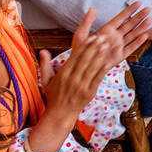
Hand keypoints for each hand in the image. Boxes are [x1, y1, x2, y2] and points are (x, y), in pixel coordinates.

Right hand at [36, 3, 150, 135]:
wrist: (60, 114)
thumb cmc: (54, 95)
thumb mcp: (46, 80)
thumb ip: (45, 64)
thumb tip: (43, 51)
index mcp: (63, 74)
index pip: (75, 57)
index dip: (84, 46)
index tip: (91, 37)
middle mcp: (72, 79)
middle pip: (85, 60)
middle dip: (94, 48)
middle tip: (102, 37)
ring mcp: (82, 86)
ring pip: (93, 68)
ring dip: (101, 55)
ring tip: (107, 44)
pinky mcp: (90, 92)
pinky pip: (98, 78)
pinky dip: (103, 68)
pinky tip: (109, 60)